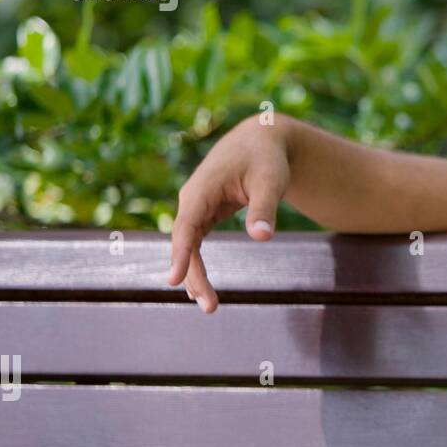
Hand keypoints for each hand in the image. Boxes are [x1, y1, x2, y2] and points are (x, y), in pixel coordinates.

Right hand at [167, 115, 290, 312]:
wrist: (262, 140)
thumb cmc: (267, 159)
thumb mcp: (271, 181)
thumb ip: (265, 208)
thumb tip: (262, 238)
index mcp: (202, 189)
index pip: (186, 227)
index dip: (180, 254)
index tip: (175, 280)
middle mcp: (192, 199)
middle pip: (185, 242)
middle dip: (193, 274)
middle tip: (209, 307)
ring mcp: (195, 206)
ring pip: (188, 245)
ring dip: (194, 273)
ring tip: (207, 305)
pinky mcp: (204, 212)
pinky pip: (195, 241)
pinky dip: (196, 262)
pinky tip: (199, 287)